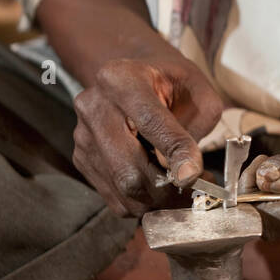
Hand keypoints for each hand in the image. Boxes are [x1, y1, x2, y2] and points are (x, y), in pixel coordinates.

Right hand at [72, 57, 222, 217]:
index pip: (149, 122)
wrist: (131, 78)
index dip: (174, 152)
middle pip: (128, 168)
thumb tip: (184, 173)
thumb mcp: (197, 89)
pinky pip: (115, 196)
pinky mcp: (82, 159)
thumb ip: (196, 125)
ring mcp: (83, 135)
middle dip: (167, 189)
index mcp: (122, 79)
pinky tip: (160, 186)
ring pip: (122, 189)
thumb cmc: (168, 82)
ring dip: (158, 200)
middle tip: (197, 191)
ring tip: (184, 189)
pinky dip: (143, 201)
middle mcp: (94, 106)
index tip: (194, 175)